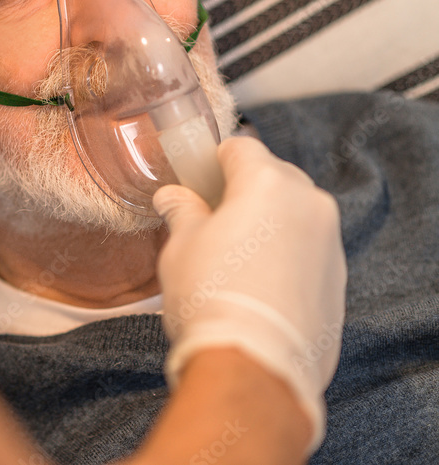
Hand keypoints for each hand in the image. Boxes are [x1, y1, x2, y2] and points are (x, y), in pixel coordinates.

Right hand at [153, 136, 345, 452]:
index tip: (199, 177)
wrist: (254, 365)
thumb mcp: (180, 247)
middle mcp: (309, 203)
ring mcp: (330, 242)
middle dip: (246, 189)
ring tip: (236, 255)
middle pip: (275, 176)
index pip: (242, 146)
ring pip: (296, 214)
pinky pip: (308, 250)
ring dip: (269, 222)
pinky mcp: (339, 279)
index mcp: (267, 182)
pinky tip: (258, 283)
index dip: (215, 159)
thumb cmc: (210, 297)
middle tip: (213, 216)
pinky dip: (286, 254)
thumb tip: (173, 198)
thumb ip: (182, 212)